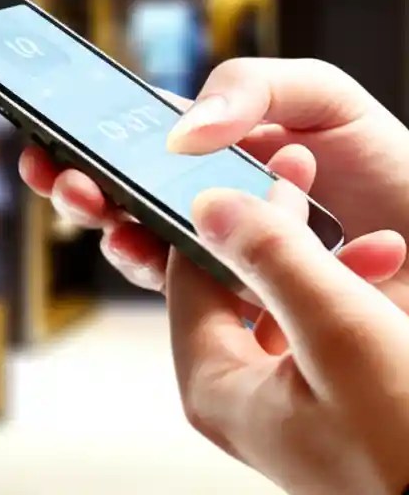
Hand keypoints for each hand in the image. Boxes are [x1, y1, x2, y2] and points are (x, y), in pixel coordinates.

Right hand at [19, 58, 408, 292]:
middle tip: (69, 185)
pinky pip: (206, 306)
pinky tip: (237, 258)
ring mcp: (227, 262)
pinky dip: (203, 283)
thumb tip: (180, 133)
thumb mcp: (325, 97)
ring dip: (122, 243)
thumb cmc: (397, 168)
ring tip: (124, 227)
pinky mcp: (252, 313)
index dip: (81, 145)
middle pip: (123, 205)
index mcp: (216, 153)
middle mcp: (211, 209)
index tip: (44, 143)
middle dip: (81, 195)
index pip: (131, 146)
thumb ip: (248, 89)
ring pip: (149, 260)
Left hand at [171, 187, 408, 493]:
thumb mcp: (341, 332)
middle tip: (312, 183)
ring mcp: (277, 407)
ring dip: (330, 267)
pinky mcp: (323, 410)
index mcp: (212, 385)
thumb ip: (272, 260)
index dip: (226, 211)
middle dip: (286, 236)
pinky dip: (351, 304)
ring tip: (387, 246)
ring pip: (285, 308)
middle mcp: (233, 397)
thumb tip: (209, 206)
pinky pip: (320, 338)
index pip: (188, 274)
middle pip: (235, 287)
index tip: (265, 167)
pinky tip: (390, 280)